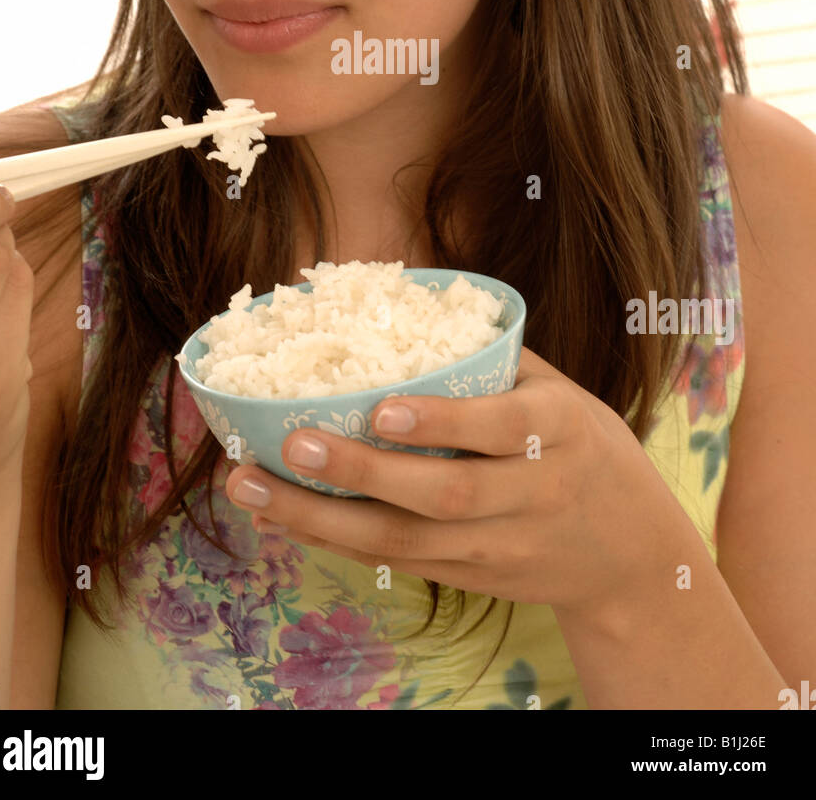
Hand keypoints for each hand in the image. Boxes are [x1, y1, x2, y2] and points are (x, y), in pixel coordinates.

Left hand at [225, 345, 695, 616]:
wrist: (633, 556)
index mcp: (559, 430)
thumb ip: (496, 363)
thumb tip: (406, 306)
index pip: (500, 428)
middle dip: (360, 472)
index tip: (381, 407)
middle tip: (291, 444)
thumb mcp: (563, 394)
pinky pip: (397, 564)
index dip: (441, 422)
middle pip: (442, 494)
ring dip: (321, 517)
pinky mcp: (474, 579)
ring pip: (405, 543)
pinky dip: (336, 541)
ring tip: (252, 487)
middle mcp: (533, 493)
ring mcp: (502, 546)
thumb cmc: (584, 449)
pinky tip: (283, 517)